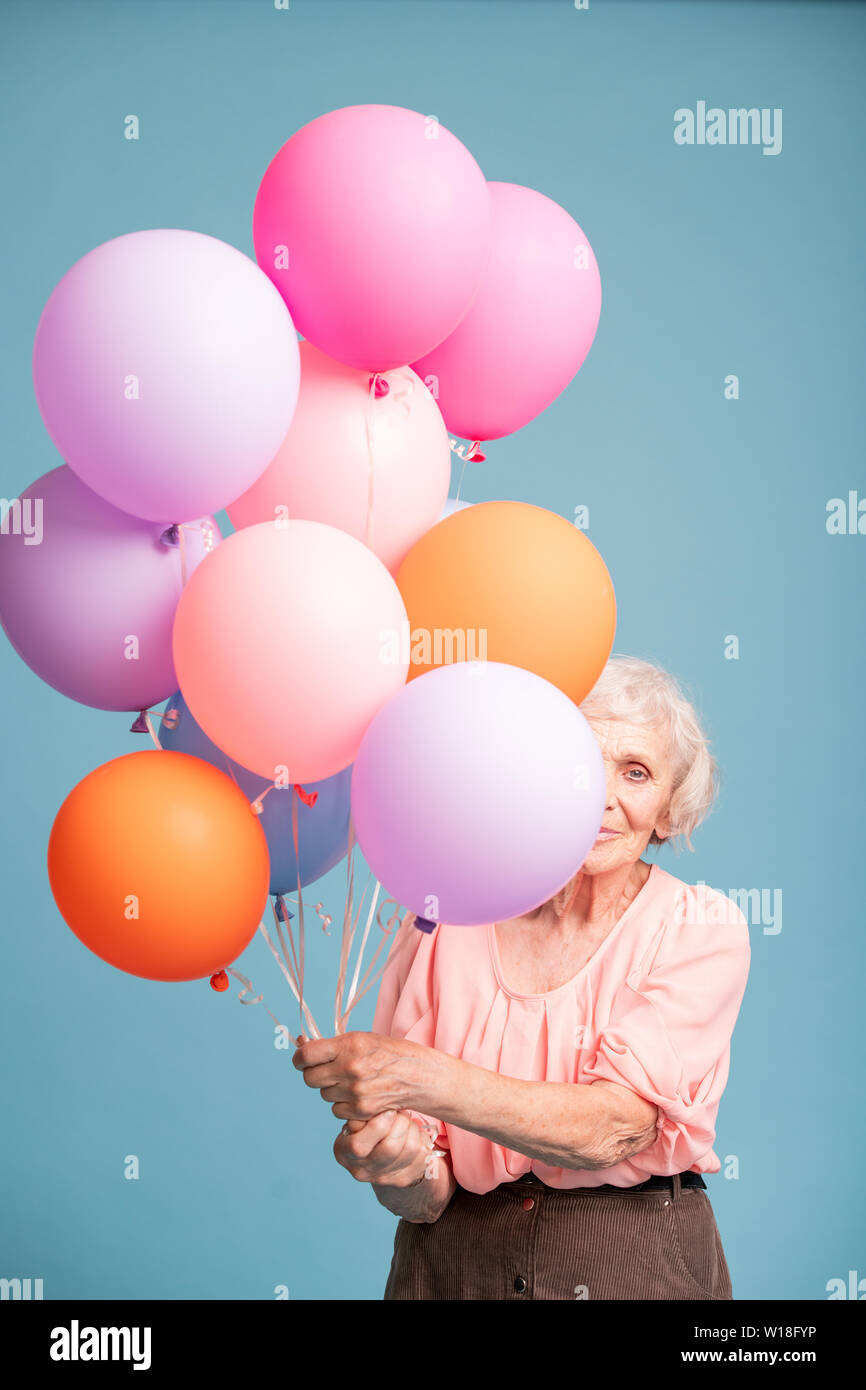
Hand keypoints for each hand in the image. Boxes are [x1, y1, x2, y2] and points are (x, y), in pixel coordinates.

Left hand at [292, 1030, 444, 1120]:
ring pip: (323, 1095)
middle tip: (327, 1070)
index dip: (299, 1058)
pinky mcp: (360, 1110)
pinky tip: (358, 1095)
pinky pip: (336, 1110)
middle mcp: (349, 1069)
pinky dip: (342, 1104)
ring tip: (350, 1081)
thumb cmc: (389, 1053)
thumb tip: (300, 1043)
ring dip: (331, 1089)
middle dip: (314, 1074)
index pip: (306, 1055)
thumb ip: (332, 1045)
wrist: (418, 1076)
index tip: (301, 1060)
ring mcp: (355, 1092)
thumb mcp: (362, 1039)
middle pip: (310, 1079)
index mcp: (349, 1045)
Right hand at [334, 1110, 433, 1186]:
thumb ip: (363, 1113)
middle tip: (399, 1112)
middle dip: (400, 1122)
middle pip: (390, 1148)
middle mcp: (361, 1171)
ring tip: (405, 1121)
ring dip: (412, 1127)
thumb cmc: (367, 1127)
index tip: (388, 1110)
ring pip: (410, 1148)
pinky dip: (421, 1137)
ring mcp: (384, 1179)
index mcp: (344, 1153)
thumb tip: (378, 1108)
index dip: (377, 1125)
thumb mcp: (357, 1118)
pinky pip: (422, 1153)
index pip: (358, 1146)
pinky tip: (412, 1133)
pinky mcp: (405, 1179)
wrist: (380, 1154)